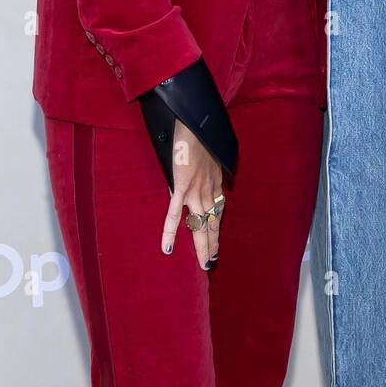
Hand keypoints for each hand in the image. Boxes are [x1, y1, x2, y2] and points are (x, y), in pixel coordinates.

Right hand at [161, 118, 223, 268]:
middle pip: (212, 223)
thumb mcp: (209, 155)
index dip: (216, 228)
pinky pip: (175, 213)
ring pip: (199, 224)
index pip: (217, 211)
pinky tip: (168, 248)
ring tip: (203, 263)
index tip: (216, 243)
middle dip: (212, 243)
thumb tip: (199, 175)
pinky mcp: (181, 186)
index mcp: (214, 182)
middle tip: (212, 262)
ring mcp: (195, 190)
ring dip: (201, 245)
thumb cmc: (201, 134)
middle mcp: (208, 189)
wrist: (196, 122)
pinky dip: (171, 232)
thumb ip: (205, 169)